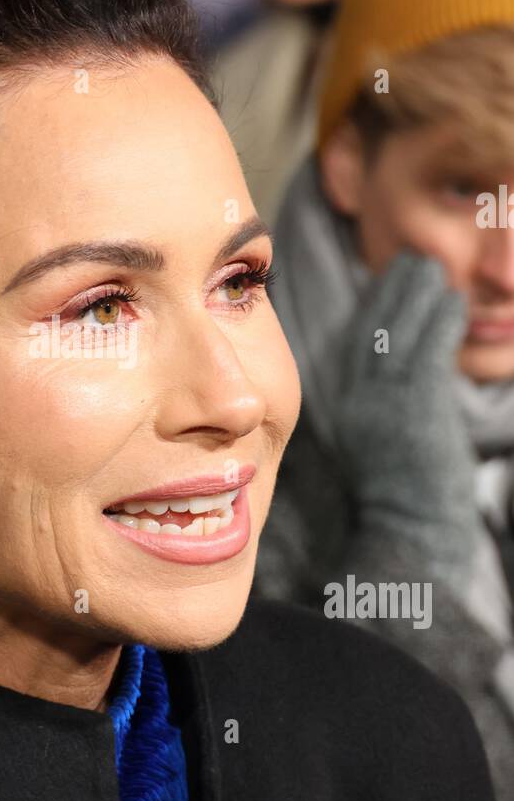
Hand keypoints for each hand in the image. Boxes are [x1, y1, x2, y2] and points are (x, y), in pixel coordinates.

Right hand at [331, 249, 479, 578]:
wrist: (407, 539)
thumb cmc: (404, 510)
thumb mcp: (383, 456)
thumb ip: (384, 417)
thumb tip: (403, 392)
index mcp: (347, 412)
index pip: (354, 349)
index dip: (369, 312)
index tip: (380, 284)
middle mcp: (359, 401)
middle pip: (371, 330)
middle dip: (389, 292)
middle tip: (407, 261)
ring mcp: (386, 401)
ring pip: (398, 331)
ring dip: (417, 295)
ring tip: (433, 268)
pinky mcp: (415, 406)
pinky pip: (428, 349)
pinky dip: (441, 321)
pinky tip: (454, 300)